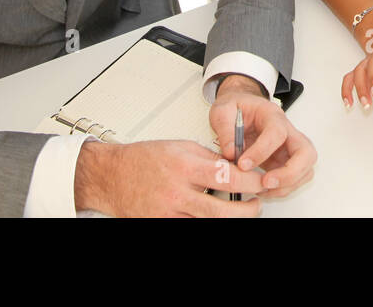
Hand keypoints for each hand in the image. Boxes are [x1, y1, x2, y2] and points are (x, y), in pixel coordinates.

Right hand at [74, 138, 264, 216]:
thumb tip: (234, 167)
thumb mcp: (181, 147)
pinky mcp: (162, 224)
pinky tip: (214, 215)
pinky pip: (192, 226)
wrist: (112, 176)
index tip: (261, 182)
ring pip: (210, 223)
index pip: (228, 177)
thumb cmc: (144, 158)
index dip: (251, 182)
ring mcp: (169, 213)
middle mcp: (178, 193)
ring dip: (229, 217)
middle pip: (223, 211)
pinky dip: (206, 221)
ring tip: (239, 210)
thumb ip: (208, 158)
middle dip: (247, 210)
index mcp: (185, 167)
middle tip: (257, 204)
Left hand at [210, 75, 316, 197]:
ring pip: (306, 168)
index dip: (262, 151)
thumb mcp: (222, 110)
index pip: (277, 133)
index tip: (243, 164)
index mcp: (271, 115)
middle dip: (290, 173)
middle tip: (266, 183)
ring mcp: (290, 147)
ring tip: (261, 189)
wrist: (241, 107)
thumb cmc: (235, 107)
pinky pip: (296, 178)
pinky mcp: (285, 161)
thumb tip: (231, 153)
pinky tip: (262, 189)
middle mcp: (287, 131)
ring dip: (288, 184)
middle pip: (306, 152)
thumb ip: (224, 129)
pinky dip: (283, 189)